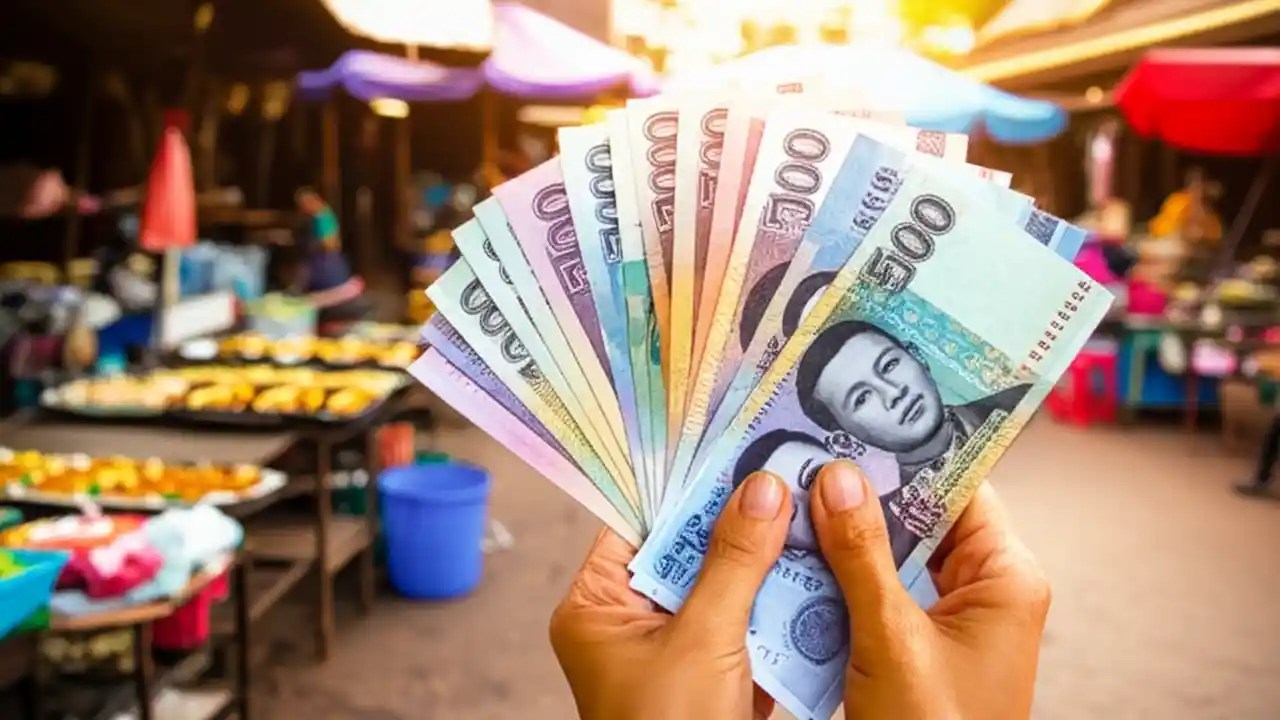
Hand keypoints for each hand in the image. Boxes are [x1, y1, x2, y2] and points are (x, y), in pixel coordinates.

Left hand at [550, 473, 792, 719]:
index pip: (640, 523)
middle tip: (785, 481)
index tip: (735, 451)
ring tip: (805, 516)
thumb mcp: (703, 639)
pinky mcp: (712, 671)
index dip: (688, 487)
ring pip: (721, 585)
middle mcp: (629, 622)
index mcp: (596, 607)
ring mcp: (672, 648)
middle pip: (686, 551)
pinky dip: (774, 603)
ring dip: (762, 561)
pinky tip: (812, 568)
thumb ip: (734, 563)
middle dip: (737, 523)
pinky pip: (742, 621)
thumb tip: (762, 491)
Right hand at [811, 460, 1050, 719]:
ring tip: (796, 503)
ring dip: (848, 539)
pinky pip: (881, 593)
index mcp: (1006, 579)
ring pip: (895, 557)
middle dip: (865, 496)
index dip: (908, 457)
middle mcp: (986, 592)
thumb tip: (838, 479)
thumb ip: (863, 556)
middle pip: (922, 520)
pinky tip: (803, 560)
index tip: (855, 427)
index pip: (959, 489)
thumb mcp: (892, 638)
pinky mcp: (920, 647)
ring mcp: (951, 621)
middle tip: (808, 462)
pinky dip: (845, 579)